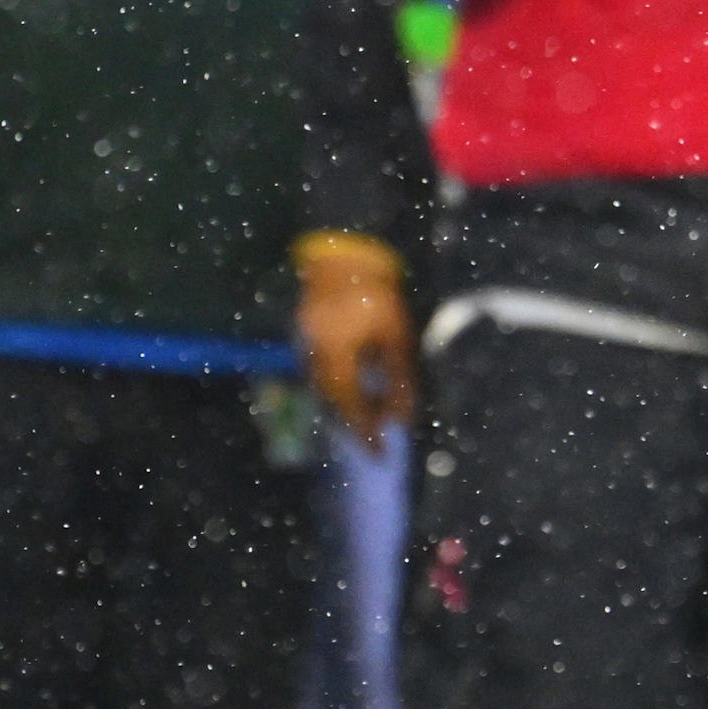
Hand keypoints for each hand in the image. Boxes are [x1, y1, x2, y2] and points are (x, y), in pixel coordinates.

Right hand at [293, 233, 412, 447]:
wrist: (345, 254)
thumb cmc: (378, 295)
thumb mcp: (396, 338)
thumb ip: (399, 379)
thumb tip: (401, 418)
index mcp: (335, 357)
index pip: (349, 406)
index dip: (365, 432)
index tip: (380, 454)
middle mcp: (314, 357)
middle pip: (333, 403)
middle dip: (354, 424)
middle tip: (373, 442)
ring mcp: (306, 346)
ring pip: (324, 390)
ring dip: (345, 408)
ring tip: (368, 420)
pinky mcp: (306, 337)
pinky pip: (320, 374)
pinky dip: (337, 389)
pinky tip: (353, 390)